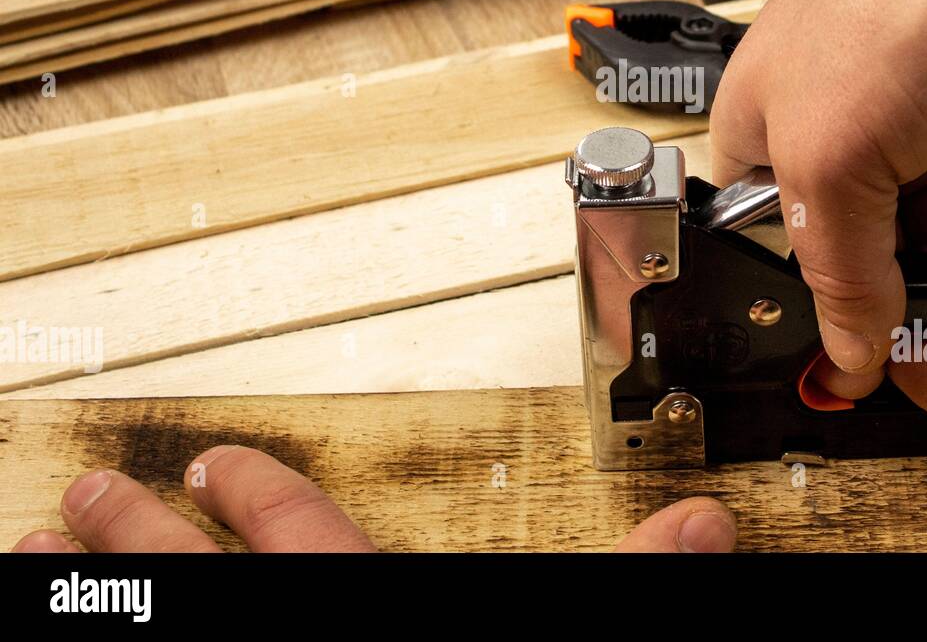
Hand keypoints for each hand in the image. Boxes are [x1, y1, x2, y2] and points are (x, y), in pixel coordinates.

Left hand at [11, 445, 736, 552]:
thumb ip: (624, 581)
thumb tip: (702, 525)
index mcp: (360, 628)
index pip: (303, 537)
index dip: (257, 489)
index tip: (215, 458)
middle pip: (194, 585)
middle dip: (135, 534)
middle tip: (80, 496)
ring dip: (84, 600)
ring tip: (29, 562)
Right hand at [710, 0, 926, 414]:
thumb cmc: (877, 1)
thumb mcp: (831, 162)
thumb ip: (840, 268)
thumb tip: (851, 349)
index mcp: (762, 146)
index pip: (782, 260)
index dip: (826, 322)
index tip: (873, 374)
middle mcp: (833, 139)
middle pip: (874, 258)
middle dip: (918, 327)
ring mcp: (911, 126)